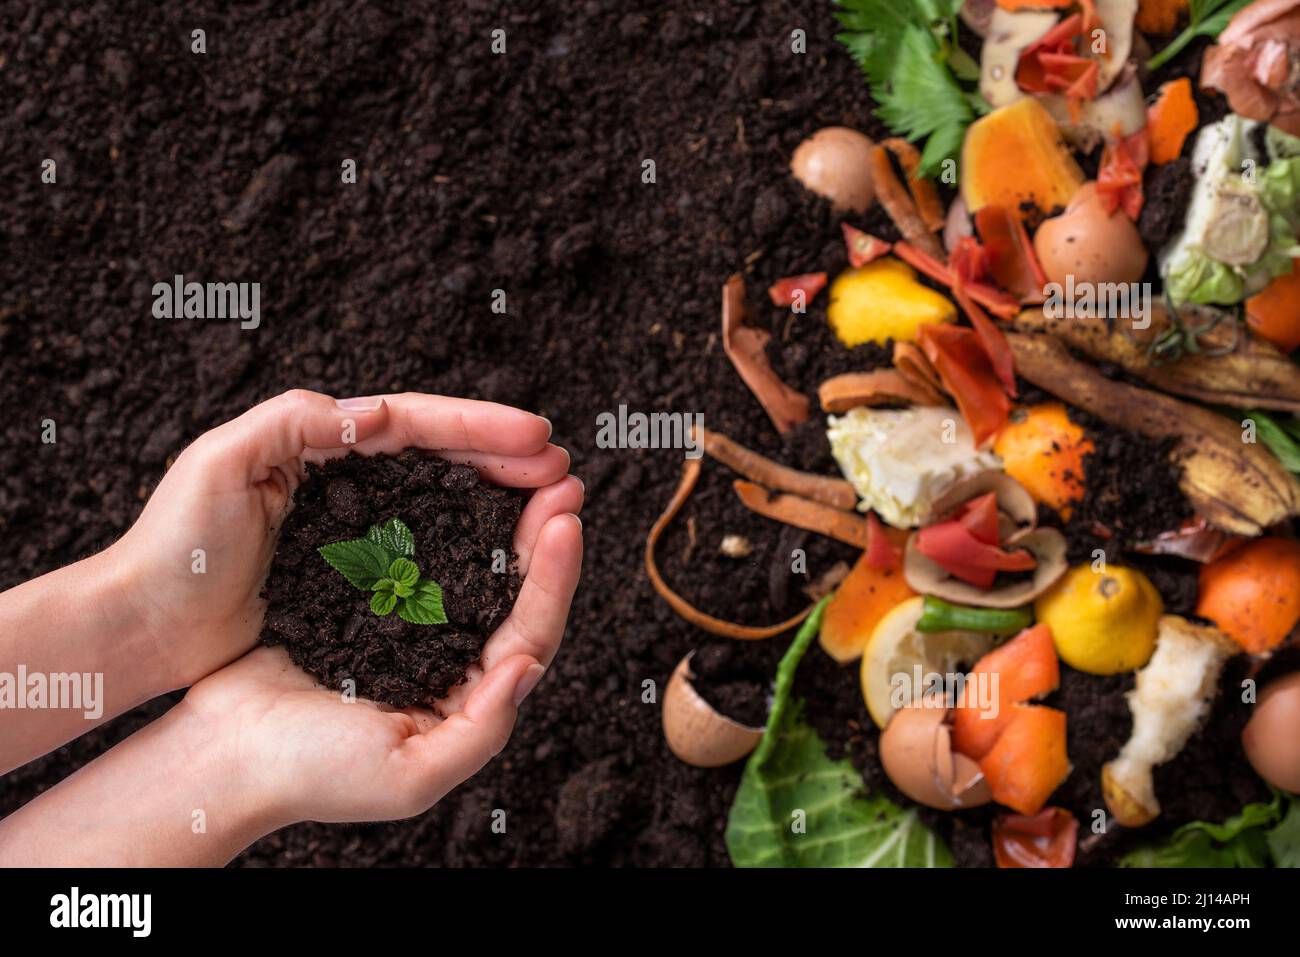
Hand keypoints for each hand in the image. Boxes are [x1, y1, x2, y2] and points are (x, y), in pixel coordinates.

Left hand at [111, 389, 573, 691]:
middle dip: (506, 456)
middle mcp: (344, 475)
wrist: (143, 625)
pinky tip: (502, 549)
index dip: (479, 426)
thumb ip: (292, 423)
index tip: (537, 437)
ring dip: (498, 494)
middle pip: (442, 454)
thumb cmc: (173, 545)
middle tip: (562, 469)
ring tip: (549, 500)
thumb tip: (378, 411)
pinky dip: (469, 540)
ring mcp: (353, 523)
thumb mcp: (220, 463)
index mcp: (319, 441)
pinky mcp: (353, 572)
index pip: (413, 422)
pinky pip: (426, 544)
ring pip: (443, 495)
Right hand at [179, 505, 581, 825]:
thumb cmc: (308, 774)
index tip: (568, 522)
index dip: (554, 578)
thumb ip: (479, 731)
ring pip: (468, 560)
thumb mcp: (408, 776)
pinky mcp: (362, 594)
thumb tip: (527, 667)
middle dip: (541, 530)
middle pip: (511, 588)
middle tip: (562, 476)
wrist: (222, 756)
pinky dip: (439, 512)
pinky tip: (454, 479)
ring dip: (500, 514)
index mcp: (465, 697)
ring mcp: (406, 622)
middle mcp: (446, 656)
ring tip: (524, 466)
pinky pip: (413, 547)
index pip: (530, 632)